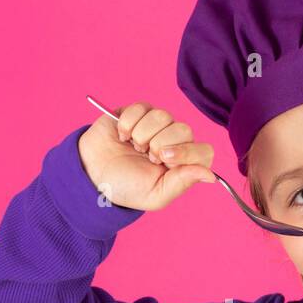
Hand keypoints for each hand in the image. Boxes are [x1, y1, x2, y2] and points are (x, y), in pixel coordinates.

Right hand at [77, 101, 216, 211]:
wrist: (93, 175)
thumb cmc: (126, 188)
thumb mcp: (155, 195)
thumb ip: (182, 183)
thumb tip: (210, 175)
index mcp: (182, 164)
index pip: (203, 151)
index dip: (187, 152)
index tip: (165, 159)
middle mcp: (174, 142)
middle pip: (184, 130)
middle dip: (160, 144)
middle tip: (146, 156)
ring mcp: (156, 126)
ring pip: (162, 116)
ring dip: (143, 134)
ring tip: (133, 146)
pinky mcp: (138, 113)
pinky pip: (142, 107)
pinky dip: (128, 123)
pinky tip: (122, 136)